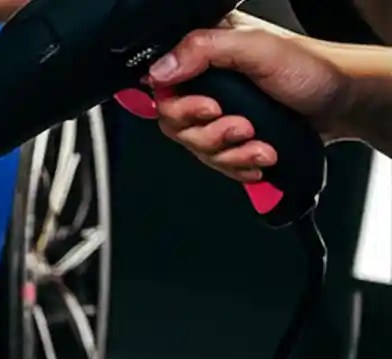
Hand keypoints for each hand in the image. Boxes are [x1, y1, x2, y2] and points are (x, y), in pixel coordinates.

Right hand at [148, 14, 348, 182]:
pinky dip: (238, 166)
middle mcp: (206, 83)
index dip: (178, 105)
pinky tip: (259, 156)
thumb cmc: (310, 69)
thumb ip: (204, 50)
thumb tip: (160, 70)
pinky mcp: (230, 139)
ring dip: (230, 154)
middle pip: (174, 123)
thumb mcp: (257, 48)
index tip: (209, 109)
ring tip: (259, 145)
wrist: (343, 104)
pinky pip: (215, 163)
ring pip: (195, 148)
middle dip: (209, 135)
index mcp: (205, 52)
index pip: (161, 83)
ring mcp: (218, 113)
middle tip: (240, 127)